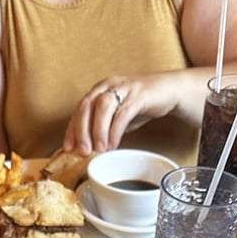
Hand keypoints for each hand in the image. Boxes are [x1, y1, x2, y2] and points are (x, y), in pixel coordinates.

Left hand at [62, 74, 177, 154]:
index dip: (72, 129)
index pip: (80, 109)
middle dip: (82, 130)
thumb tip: (88, 149)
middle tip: (82, 151)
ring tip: (98, 150)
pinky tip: (113, 144)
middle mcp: (109, 86)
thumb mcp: (117, 117)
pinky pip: (123, 112)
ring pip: (103, 106)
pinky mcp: (139, 94)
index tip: (68, 148)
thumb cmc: (140, 105)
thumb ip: (103, 128)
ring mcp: (124, 88)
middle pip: (88, 105)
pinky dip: (115, 130)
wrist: (168, 91)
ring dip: (98, 130)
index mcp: (100, 90)